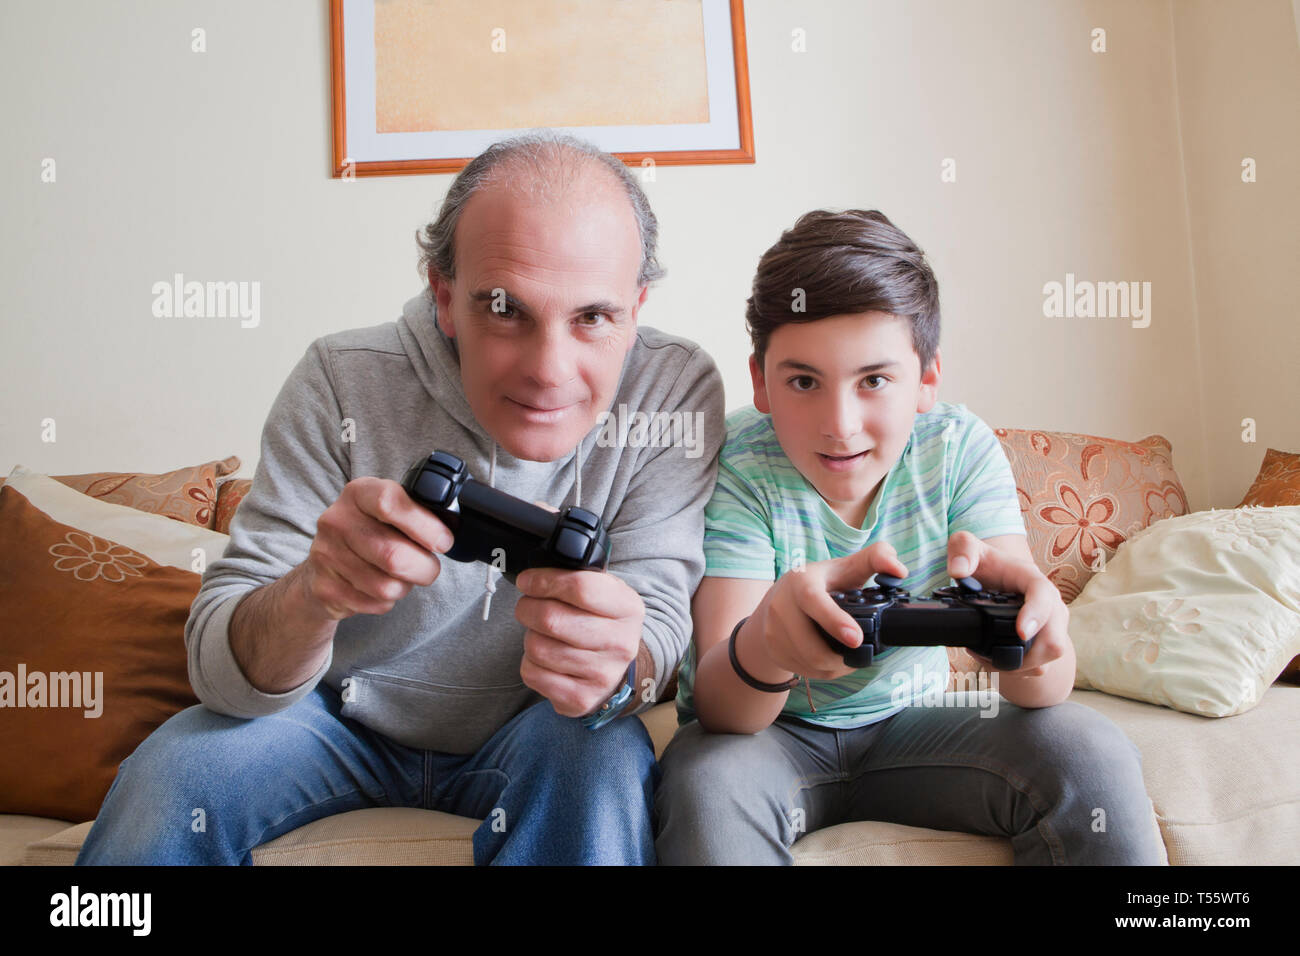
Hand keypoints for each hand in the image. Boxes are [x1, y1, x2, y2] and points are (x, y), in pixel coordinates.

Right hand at [299, 477, 451, 620]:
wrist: (323, 566)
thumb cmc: (370, 533)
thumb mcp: (388, 510)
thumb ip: (416, 512)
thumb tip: (450, 533)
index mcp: (358, 493)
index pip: (389, 502)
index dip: (425, 526)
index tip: (444, 541)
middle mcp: (337, 521)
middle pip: (393, 555)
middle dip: (424, 568)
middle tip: (428, 567)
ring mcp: (326, 555)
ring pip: (387, 585)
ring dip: (406, 586)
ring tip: (400, 576)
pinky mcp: (325, 588)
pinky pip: (375, 603)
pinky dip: (387, 601)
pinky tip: (379, 587)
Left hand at [514, 568, 644, 717]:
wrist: (617, 670)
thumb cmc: (602, 624)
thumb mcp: (605, 593)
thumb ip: (577, 578)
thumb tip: (535, 575)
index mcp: (628, 609)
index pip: (580, 588)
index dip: (544, 581)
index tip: (527, 581)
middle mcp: (620, 643)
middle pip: (552, 619)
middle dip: (527, 608)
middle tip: (527, 606)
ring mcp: (602, 675)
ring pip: (537, 647)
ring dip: (530, 636)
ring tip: (542, 634)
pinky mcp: (580, 699)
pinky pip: (532, 673)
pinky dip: (530, 662)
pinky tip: (545, 659)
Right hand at [742, 543, 909, 682]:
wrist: (776, 601)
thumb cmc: (821, 583)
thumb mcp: (846, 567)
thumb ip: (876, 558)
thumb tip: (898, 570)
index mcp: (801, 580)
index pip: (812, 600)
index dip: (834, 621)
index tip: (856, 638)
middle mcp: (780, 604)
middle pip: (811, 646)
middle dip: (840, 658)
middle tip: (860, 653)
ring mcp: (772, 629)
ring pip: (809, 662)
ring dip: (835, 667)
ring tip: (847, 656)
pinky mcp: (772, 649)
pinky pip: (804, 671)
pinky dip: (824, 671)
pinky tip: (832, 660)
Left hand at [945, 531, 1067, 676]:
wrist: (996, 577)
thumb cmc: (985, 564)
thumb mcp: (968, 546)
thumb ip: (963, 549)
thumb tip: (959, 570)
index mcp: (1034, 580)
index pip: (1044, 597)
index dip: (1036, 615)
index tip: (1020, 632)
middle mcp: (1050, 606)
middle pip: (1054, 641)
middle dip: (1025, 655)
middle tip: (988, 654)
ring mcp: (1051, 628)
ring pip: (1046, 660)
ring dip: (1016, 666)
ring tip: (985, 656)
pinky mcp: (1044, 645)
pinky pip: (1038, 668)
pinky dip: (1015, 670)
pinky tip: (992, 660)